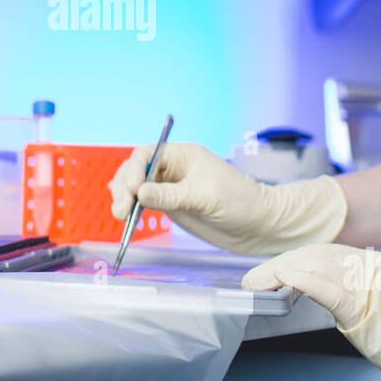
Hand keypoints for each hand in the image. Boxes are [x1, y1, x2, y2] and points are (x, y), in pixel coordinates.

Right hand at [107, 142, 347, 255]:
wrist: (258, 225)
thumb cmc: (240, 201)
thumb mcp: (204, 196)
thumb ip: (171, 195)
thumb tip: (139, 193)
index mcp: (182, 155)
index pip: (146, 155)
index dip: (133, 170)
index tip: (131, 190)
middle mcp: (172, 169)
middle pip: (135, 171)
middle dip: (124, 188)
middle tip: (122, 211)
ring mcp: (169, 188)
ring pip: (135, 188)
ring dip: (124, 199)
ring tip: (122, 217)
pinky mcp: (170, 206)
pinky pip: (143, 204)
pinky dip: (132, 209)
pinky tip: (128, 218)